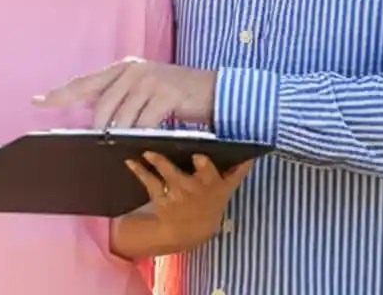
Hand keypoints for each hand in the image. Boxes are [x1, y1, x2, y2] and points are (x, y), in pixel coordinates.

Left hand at [33, 58, 216, 127]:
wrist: (213, 90)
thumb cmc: (175, 95)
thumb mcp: (144, 89)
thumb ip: (119, 98)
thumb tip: (95, 122)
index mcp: (123, 68)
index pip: (85, 83)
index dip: (60, 94)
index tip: (37, 102)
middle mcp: (133, 70)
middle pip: (103, 107)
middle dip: (99, 130)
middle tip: (98, 145)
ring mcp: (149, 80)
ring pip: (122, 118)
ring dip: (121, 136)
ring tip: (122, 146)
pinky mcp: (166, 94)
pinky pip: (144, 123)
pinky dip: (140, 136)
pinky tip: (141, 142)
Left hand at [127, 152, 252, 248]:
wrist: (191, 230)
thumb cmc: (210, 203)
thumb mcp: (226, 189)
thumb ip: (237, 172)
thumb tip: (251, 155)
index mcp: (213, 185)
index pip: (210, 174)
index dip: (204, 167)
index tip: (198, 157)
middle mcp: (194, 190)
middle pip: (187, 176)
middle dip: (176, 167)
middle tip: (175, 153)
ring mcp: (177, 195)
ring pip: (166, 175)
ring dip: (157, 162)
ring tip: (147, 152)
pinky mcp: (161, 198)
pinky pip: (149, 181)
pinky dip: (139, 170)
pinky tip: (130, 161)